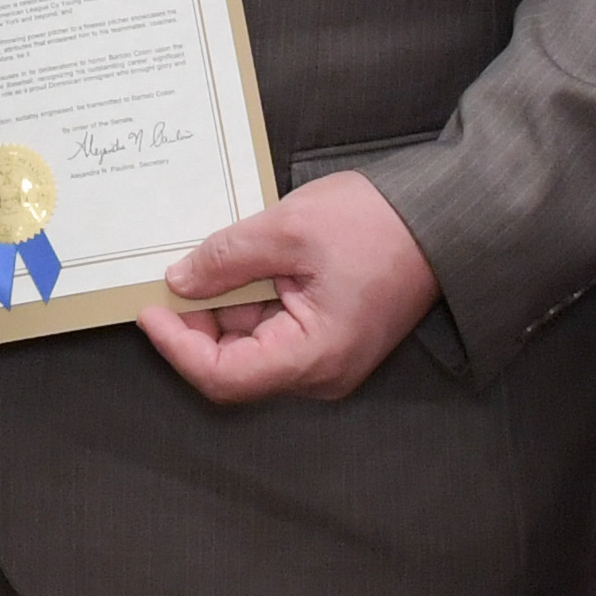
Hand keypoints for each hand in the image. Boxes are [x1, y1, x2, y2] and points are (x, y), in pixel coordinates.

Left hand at [135, 169, 439, 404]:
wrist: (448, 219)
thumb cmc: (380, 225)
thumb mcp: (288, 229)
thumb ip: (226, 260)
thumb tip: (179, 284)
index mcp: (314, 358)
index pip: (223, 376)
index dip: (177, 346)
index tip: (148, 309)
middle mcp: (321, 373)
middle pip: (235, 364)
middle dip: (199, 321)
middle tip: (172, 274)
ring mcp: (329, 358)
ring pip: (253, 344)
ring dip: (226, 305)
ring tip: (215, 257)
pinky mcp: (333, 337)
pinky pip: (277, 328)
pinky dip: (253, 299)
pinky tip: (244, 262)